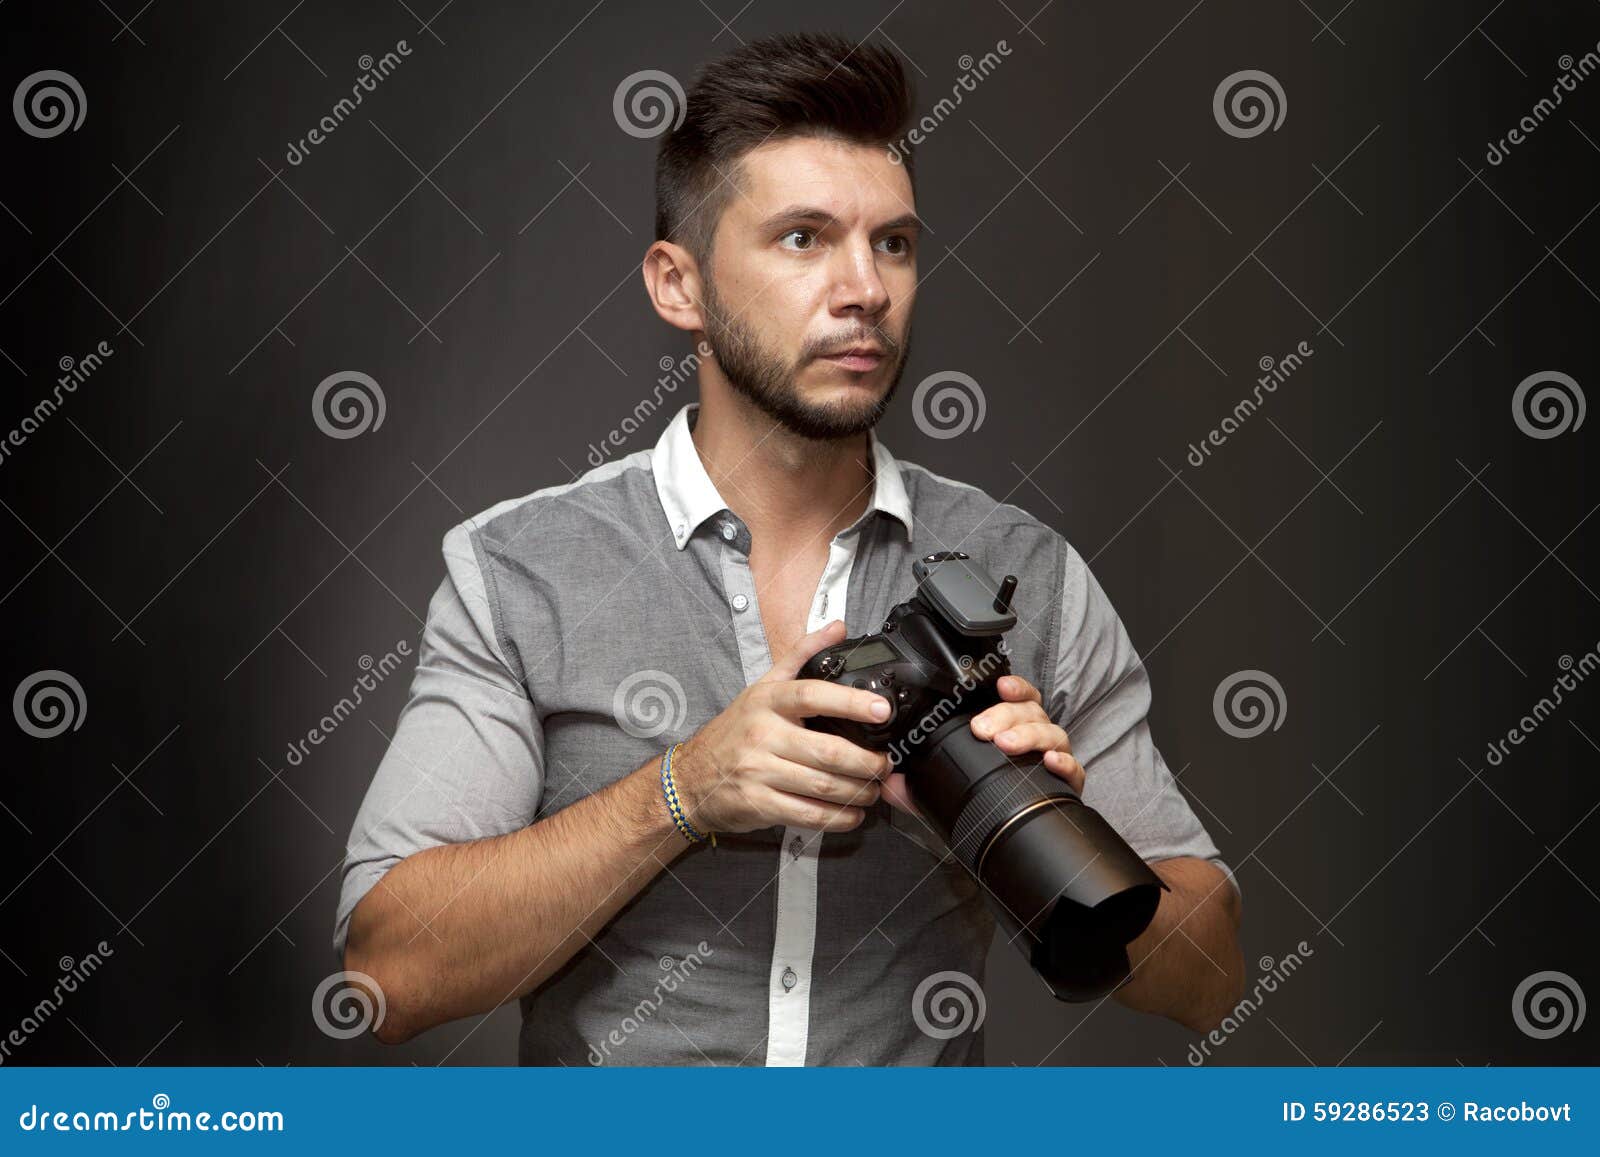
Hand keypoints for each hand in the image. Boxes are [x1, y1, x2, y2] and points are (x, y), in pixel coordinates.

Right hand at [670, 620, 893, 834]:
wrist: (689, 778)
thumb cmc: (734, 731)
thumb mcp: (762, 687)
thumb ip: (801, 655)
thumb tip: (837, 627)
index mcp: (768, 701)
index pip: (812, 695)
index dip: (850, 702)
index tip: (881, 709)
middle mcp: (762, 734)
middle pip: (826, 750)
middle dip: (866, 762)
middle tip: (883, 765)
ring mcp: (758, 770)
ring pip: (822, 785)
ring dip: (857, 792)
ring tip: (872, 790)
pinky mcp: (758, 803)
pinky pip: (808, 814)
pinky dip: (838, 818)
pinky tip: (852, 814)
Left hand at [880, 673, 1085, 816]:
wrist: (1010, 834)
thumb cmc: (981, 797)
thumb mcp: (941, 786)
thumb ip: (914, 781)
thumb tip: (887, 778)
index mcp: (1009, 725)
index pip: (1017, 696)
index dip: (1013, 686)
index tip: (1000, 685)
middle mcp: (1033, 736)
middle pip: (1031, 711)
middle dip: (1007, 715)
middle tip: (983, 729)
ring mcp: (1050, 757)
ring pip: (1051, 733)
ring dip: (1029, 735)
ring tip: (1007, 744)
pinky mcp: (1065, 783)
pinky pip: (1073, 769)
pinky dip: (1065, 764)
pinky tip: (1050, 764)